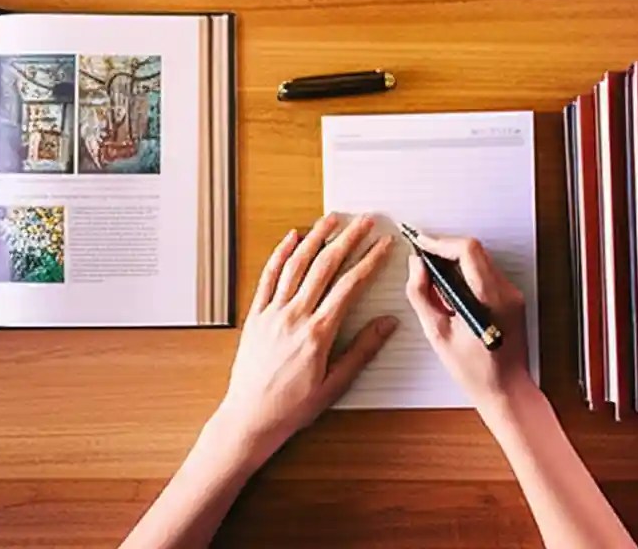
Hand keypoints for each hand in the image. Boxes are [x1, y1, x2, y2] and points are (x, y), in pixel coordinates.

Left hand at [216, 214, 396, 457]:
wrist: (251, 417)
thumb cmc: (293, 406)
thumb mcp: (336, 383)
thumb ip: (362, 350)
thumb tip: (387, 324)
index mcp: (318, 333)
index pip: (351, 285)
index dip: (370, 260)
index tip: (383, 244)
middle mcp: (295, 316)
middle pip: (325, 266)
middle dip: (348, 239)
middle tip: (364, 221)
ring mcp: (273, 313)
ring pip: (296, 265)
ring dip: (315, 237)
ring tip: (331, 219)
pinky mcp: (256, 316)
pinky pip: (268, 278)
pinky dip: (280, 254)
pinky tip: (291, 238)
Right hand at [404, 233, 531, 410]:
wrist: (506, 389)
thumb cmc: (476, 372)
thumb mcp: (438, 334)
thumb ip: (422, 295)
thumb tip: (416, 268)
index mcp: (489, 299)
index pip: (467, 250)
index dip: (439, 242)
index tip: (421, 243)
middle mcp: (505, 292)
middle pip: (474, 250)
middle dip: (444, 250)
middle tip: (422, 259)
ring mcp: (511, 294)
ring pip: (479, 260)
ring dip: (454, 262)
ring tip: (433, 280)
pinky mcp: (511, 298)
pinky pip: (485, 273)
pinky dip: (465, 274)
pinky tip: (450, 293)